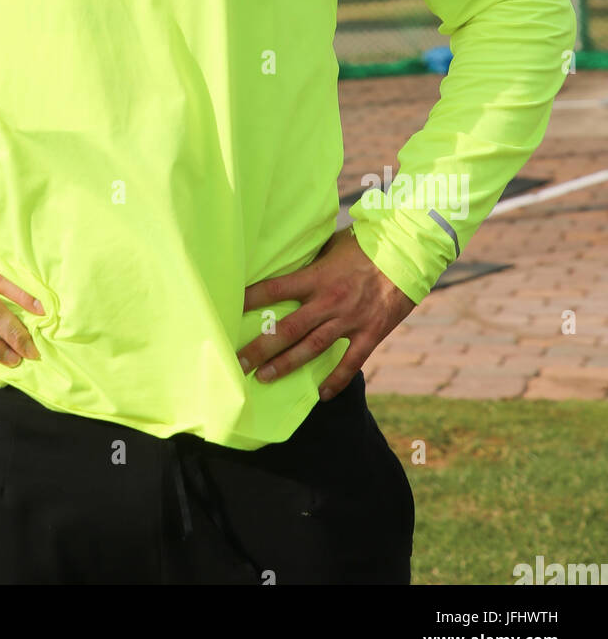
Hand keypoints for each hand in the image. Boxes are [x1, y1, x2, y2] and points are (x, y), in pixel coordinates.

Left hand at [236, 226, 416, 400]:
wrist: (409, 253)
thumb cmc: (367, 244)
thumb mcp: (333, 245)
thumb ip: (312, 261)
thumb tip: (287, 262)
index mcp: (317, 276)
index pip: (275, 289)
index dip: (251, 299)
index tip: (229, 309)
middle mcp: (330, 300)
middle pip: (288, 328)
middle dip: (261, 346)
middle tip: (238, 362)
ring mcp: (350, 319)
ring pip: (312, 348)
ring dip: (286, 365)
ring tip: (264, 378)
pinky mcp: (371, 333)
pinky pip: (351, 363)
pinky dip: (336, 380)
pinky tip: (321, 395)